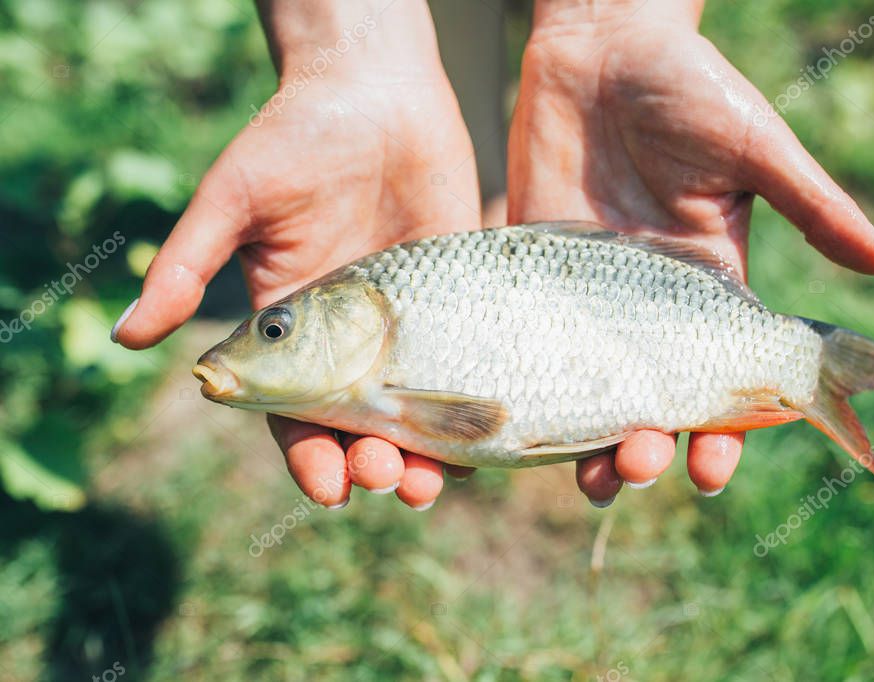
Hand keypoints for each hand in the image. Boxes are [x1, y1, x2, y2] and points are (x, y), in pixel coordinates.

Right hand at [112, 0, 482, 508]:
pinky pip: (468, 363)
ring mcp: (409, 325)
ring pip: (418, 409)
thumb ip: (189, 267)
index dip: (310, 455)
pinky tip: (490, 432)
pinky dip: (475, 404)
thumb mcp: (234, 201)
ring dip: (426, 452)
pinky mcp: (457, 299)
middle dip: (373, 462)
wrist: (373, 91)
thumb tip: (124, 339)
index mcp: (292, 331)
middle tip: (388, 480)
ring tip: (434, 481)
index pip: (297, 412)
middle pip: (362, 425)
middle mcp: (351, 341)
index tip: (329, 488)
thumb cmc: (292, 141)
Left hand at [508, 0, 873, 500]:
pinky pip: (528, 342)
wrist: (603, 44)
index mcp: (710, 286)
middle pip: (651, 400)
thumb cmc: (690, 86)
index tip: (710, 469)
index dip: (722, 430)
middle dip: (649, 447)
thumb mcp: (754, 149)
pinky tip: (517, 424)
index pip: (720, 378)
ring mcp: (586, 294)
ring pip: (587, 389)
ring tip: (589, 478)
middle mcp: (647, 306)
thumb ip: (813, 207)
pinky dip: (525, 387)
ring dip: (589, 439)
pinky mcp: (534, 272)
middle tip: (636, 468)